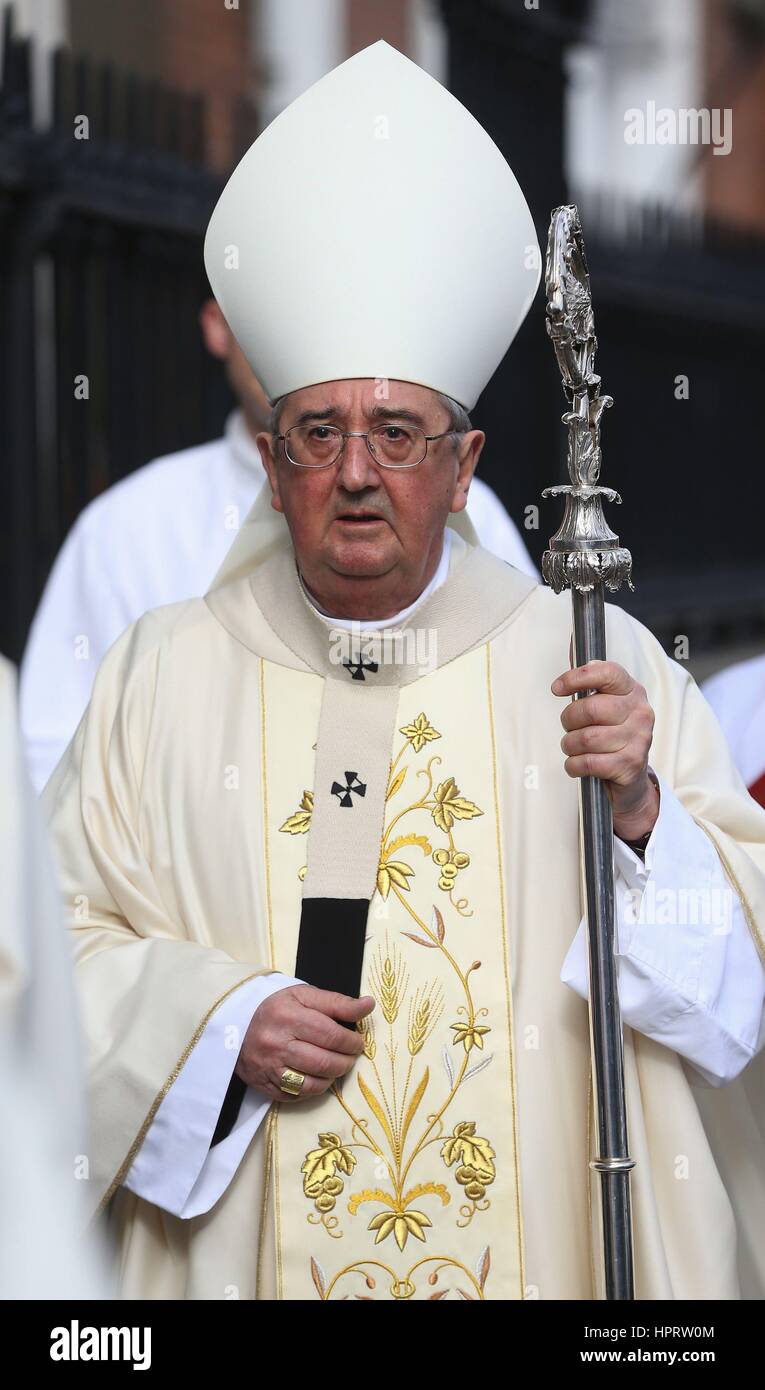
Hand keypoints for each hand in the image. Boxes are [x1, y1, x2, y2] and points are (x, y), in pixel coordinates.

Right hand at [235, 984, 374, 1102]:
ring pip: (314, 1083)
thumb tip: (368, 1005)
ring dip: (334, 1076)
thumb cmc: (277, 1009)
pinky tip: (319, 1076)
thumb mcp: (304, 996)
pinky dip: (315, 1088)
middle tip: (351, 1056)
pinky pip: (298, 1095)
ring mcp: (269, 1067)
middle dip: (346, 1061)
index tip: (358, 1041)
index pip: (331, 1035)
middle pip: (324, 1062)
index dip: (352, 1042)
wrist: (236, 1026)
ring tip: (338, 1065)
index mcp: (288, 1015)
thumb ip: (337, 1002)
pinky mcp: (265, 1086)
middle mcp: (277, 1043)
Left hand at [552, 659, 658, 838]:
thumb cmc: (613, 738)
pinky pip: (587, 762)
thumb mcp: (608, 707)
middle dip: (569, 720)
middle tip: (570, 727)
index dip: (577, 677)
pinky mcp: (630, 765)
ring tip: (575, 748)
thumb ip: (592, 684)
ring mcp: (638, 740)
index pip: (607, 673)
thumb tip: (575, 657)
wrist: (631, 779)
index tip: (558, 688)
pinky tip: (578, 764)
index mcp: (633, 692)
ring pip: (586, 738)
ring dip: (570, 745)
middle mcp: (639, 713)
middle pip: (590, 709)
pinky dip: (573, 765)